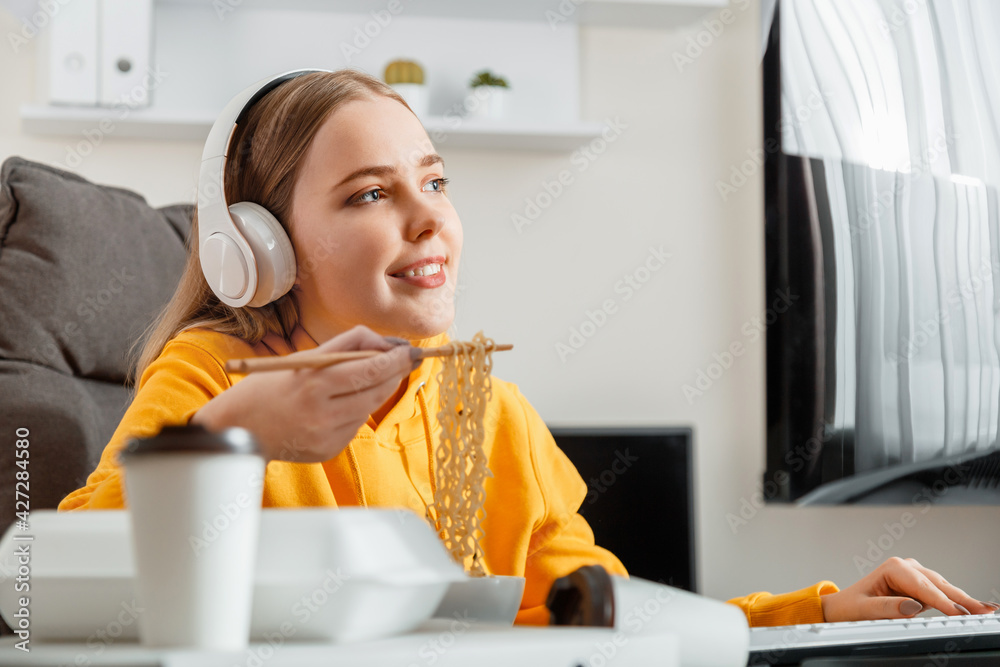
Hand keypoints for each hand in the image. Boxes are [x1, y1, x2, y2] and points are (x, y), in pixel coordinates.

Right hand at [191, 325, 416, 461]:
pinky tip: (339, 405)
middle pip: (376, 391)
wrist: (240, 428)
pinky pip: (355, 426)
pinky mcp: (328, 451)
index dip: (394, 360)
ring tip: (370, 377)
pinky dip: (355, 411)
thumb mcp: (306, 356)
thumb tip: (388, 345)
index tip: (408, 350)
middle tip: (405, 361)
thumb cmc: (272, 384)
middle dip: (395, 374)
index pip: (369, 370)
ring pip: (369, 409)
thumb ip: (349, 344)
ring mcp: (326, 436)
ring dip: (376, 391)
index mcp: (314, 383)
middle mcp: (322, 413)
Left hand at [821, 557, 999, 621]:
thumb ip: (886, 608)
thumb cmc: (850, 607)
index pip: (923, 587)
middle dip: (962, 599)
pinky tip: (972, 609)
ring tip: (986, 610)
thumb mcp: (863, 609)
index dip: (942, 601)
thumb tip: (912, 606)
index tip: (959, 613)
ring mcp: (915, 576)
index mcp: (893, 568)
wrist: (843, 607)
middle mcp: (906, 568)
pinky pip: (941, 595)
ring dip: (964, 600)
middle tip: (985, 611)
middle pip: (939, 585)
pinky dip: (957, 603)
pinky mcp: (920, 588)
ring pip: (944, 589)